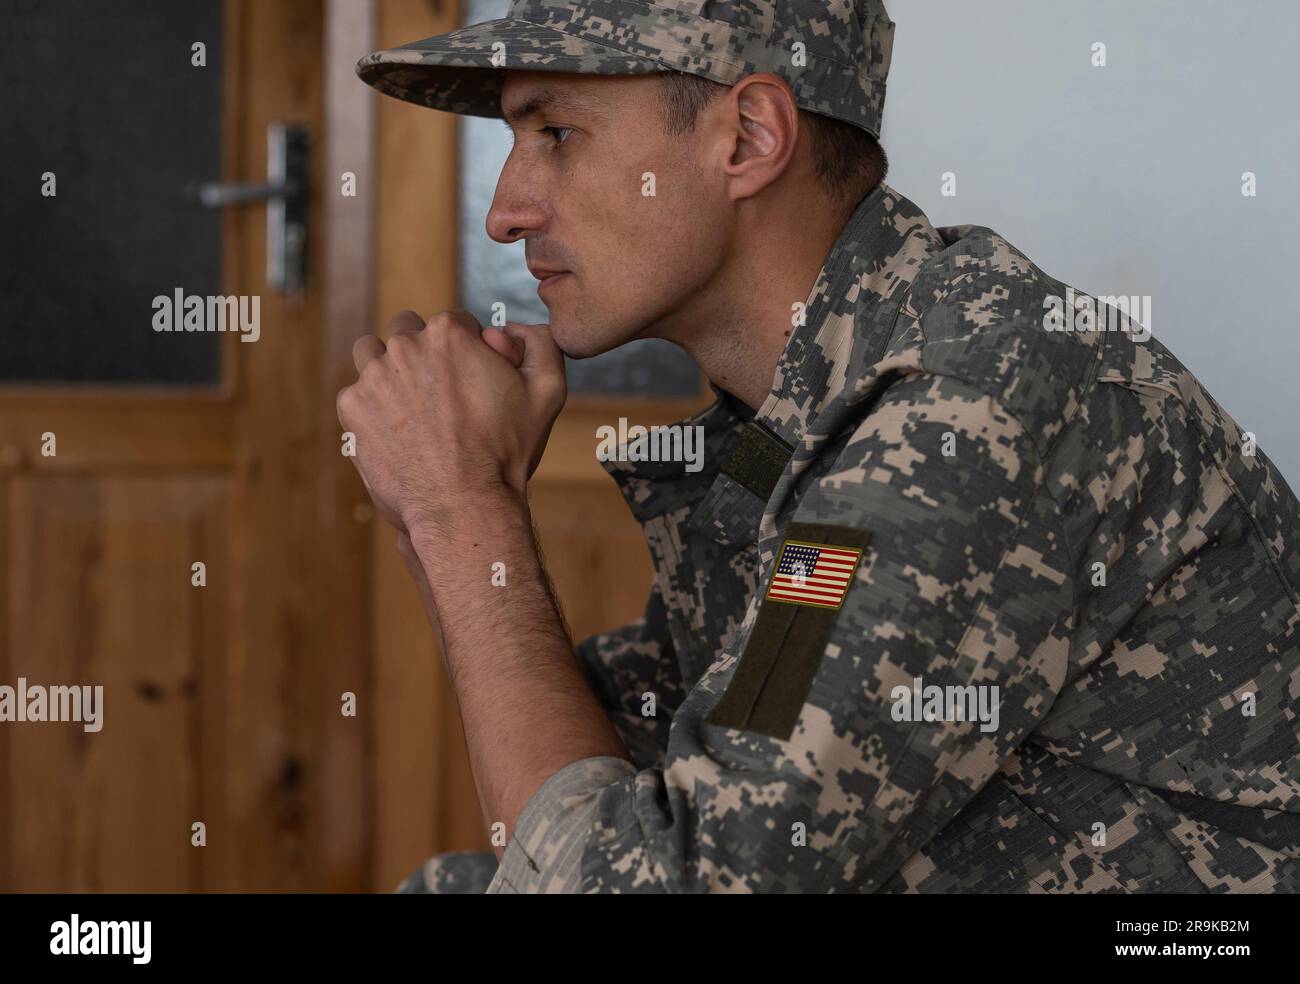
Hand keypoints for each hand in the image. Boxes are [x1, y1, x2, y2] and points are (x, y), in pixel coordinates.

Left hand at [336, 309, 565, 535]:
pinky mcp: (352, 407)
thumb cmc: (507, 451)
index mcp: (449, 334)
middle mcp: (406, 346)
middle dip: (423, 353)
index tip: (471, 379)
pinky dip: (372, 408)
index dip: (468, 350)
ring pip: (372, 354)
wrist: (463, 504)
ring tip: (410, 405)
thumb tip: (509, 327)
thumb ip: (541, 342)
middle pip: (408, 330)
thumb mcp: (547, 391)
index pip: (454, 323)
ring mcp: (373, 376)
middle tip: (440, 392)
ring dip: (387, 370)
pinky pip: (356, 393)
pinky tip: (396, 432)